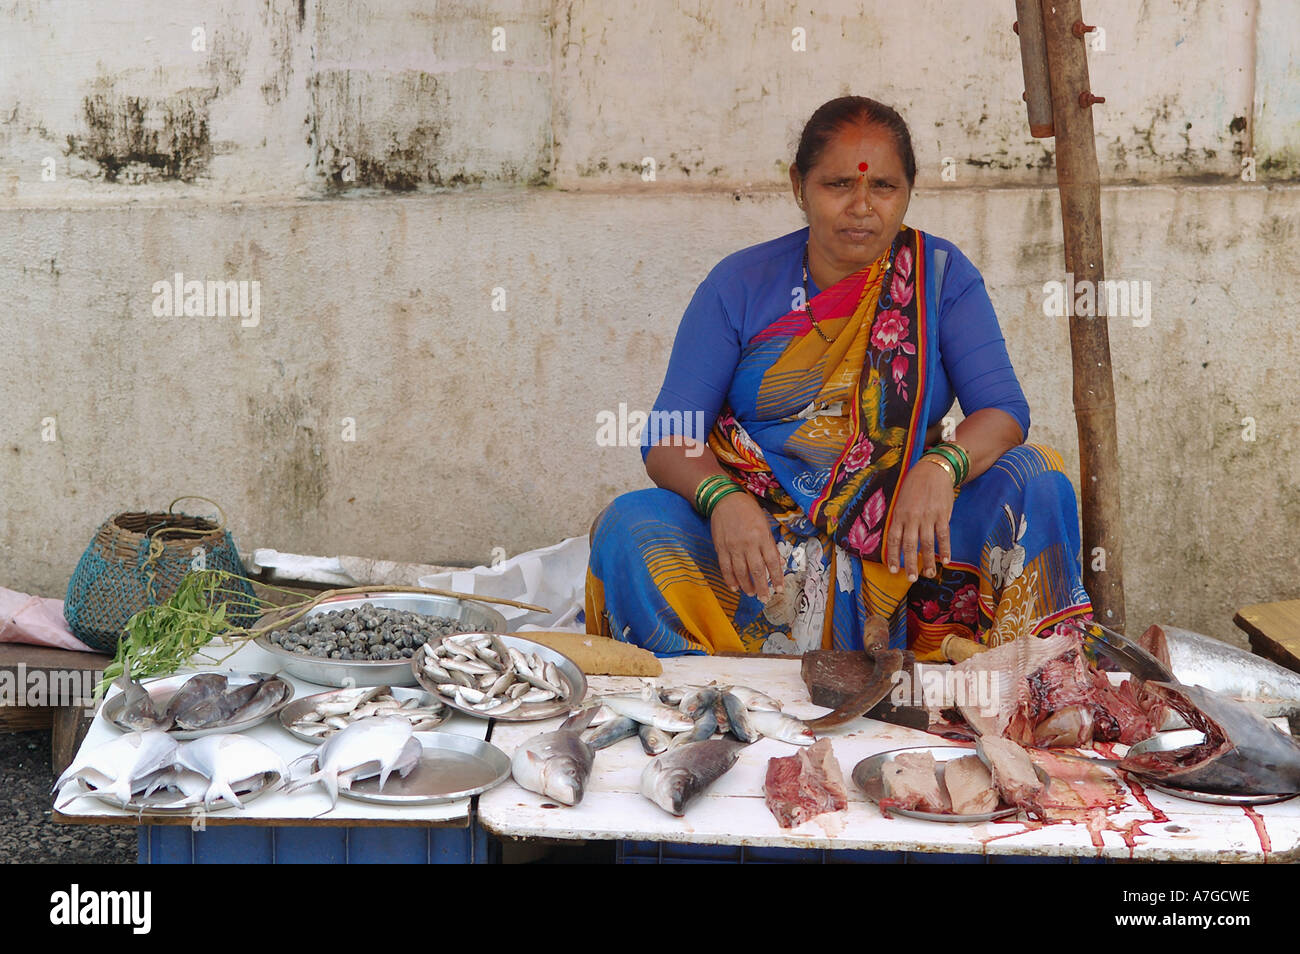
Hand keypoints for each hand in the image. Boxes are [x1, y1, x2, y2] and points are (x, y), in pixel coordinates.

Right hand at [709, 491, 784, 600]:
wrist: (725, 500)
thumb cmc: (748, 510)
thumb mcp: (765, 524)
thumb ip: (771, 544)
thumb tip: (780, 563)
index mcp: (762, 537)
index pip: (772, 562)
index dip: (776, 578)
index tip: (779, 589)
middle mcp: (749, 543)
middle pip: (757, 571)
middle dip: (762, 587)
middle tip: (764, 598)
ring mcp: (733, 546)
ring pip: (740, 572)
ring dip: (746, 585)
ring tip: (751, 593)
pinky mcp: (721, 548)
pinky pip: (725, 567)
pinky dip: (730, 579)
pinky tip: (734, 587)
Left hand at [884, 459, 954, 581]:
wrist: (933, 470)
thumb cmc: (914, 485)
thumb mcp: (901, 500)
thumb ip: (900, 519)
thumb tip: (897, 540)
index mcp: (899, 514)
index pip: (893, 539)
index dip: (892, 556)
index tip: (893, 570)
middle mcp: (912, 517)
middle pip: (909, 545)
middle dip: (910, 564)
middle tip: (910, 579)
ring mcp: (928, 516)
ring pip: (927, 543)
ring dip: (928, 561)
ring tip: (929, 574)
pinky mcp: (942, 515)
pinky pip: (943, 535)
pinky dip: (944, 549)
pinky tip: (944, 560)